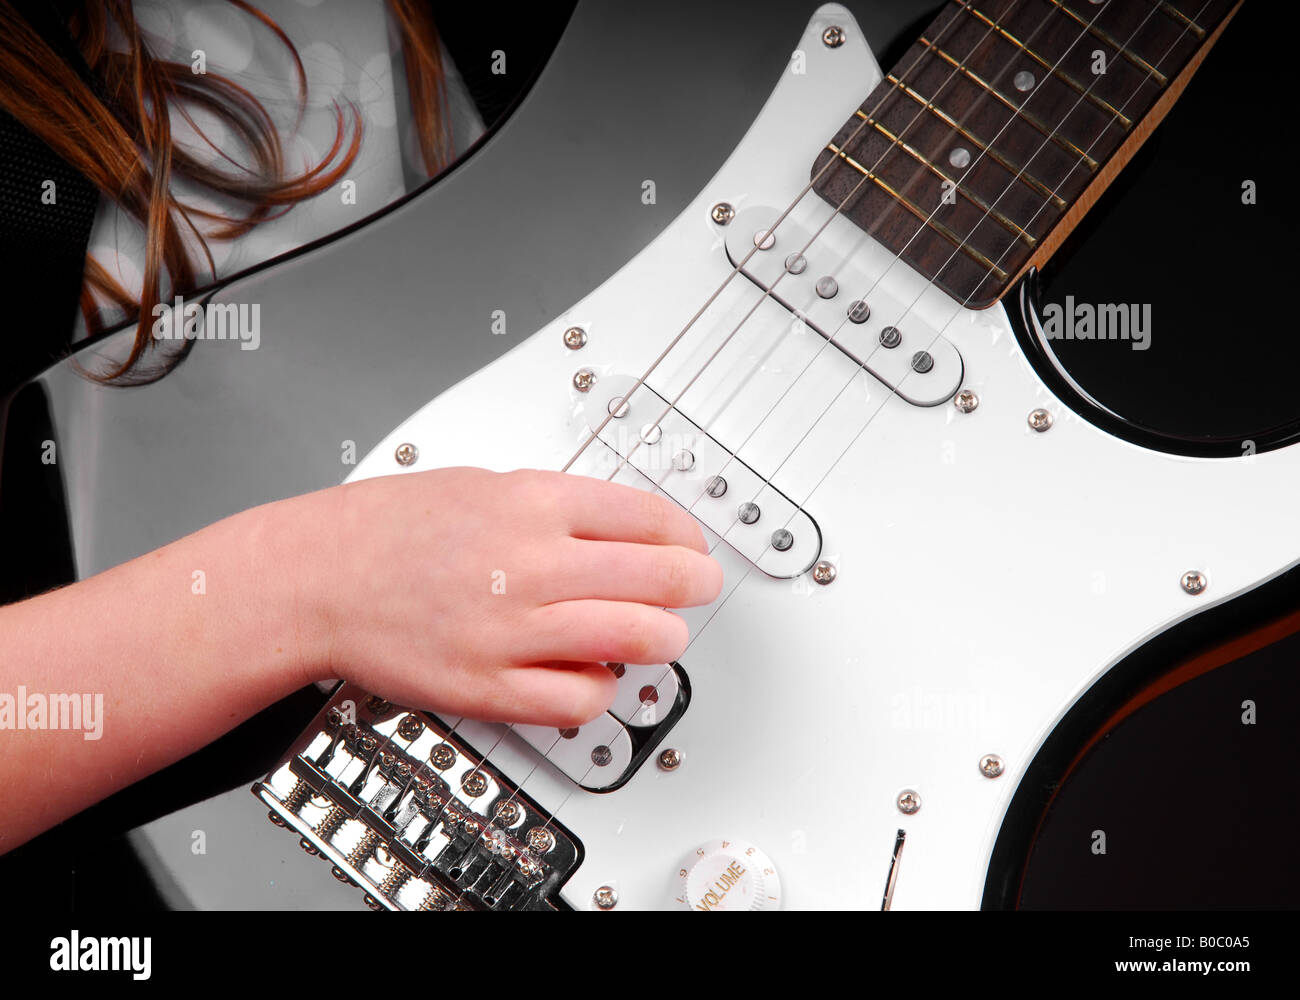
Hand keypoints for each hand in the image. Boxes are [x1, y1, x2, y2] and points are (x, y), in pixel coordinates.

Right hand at [278, 467, 723, 726]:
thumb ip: (556, 507)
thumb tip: (626, 532)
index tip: (692, 548)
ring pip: (635, 639)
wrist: (318, 578)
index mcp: (531, 502)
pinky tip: (595, 673)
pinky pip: (581, 698)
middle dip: (695, 586)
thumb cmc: (390, 529)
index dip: (688, 538)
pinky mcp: (488, 686)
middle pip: (660, 578)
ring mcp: (510, 628)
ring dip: (664, 639)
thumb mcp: (482, 485)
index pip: (649, 518)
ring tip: (659, 635)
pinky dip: (603, 688)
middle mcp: (528, 562)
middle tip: (696, 589)